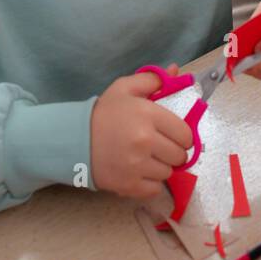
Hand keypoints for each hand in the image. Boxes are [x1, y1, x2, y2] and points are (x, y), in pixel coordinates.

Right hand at [90, 65, 192, 197]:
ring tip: (146, 158)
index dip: (182, 135)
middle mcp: (146, 142)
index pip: (185, 134)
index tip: (172, 135)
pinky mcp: (128, 186)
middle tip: (159, 147)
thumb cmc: (103, 113)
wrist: (74, 139)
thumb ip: (152, 79)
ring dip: (161, 167)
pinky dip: (151, 183)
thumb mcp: (124, 88)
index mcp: (148, 115)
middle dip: (173, 151)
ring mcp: (137, 166)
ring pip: (168, 173)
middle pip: (180, 156)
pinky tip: (140, 172)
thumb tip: (175, 70)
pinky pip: (155, 189)